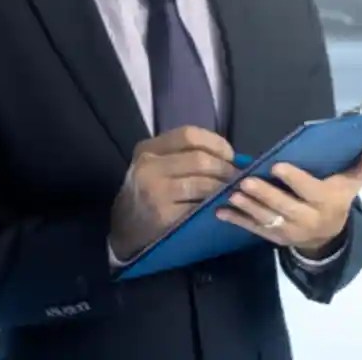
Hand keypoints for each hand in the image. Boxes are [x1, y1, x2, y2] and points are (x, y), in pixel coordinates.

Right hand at [109, 126, 238, 260]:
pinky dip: (214, 206)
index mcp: (148, 148)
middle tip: (237, 178)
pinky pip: (199, 206)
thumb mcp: (155, 165)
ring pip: (203, 183)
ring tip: (232, 192)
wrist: (124, 227)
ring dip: (223, 188)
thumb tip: (231, 156)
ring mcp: (155, 191)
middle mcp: (148, 166)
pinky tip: (219, 208)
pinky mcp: (163, 215)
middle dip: (225, 168)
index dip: (216, 143)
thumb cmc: (148, 192)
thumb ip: (183, 155)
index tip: (230, 155)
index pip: (189, 135)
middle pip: (200, 159)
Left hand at [217, 142, 361, 257]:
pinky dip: (237, 220)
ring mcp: (289, 231)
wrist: (328, 236)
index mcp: (325, 202)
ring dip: (247, 207)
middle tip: (245, 180)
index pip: (308, 190)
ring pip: (266, 219)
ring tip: (232, 193)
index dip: (293, 179)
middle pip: (284, 206)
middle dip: (264, 194)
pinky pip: (254, 230)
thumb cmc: (337, 199)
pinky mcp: (274, 237)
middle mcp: (307, 219)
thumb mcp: (352, 183)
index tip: (276, 165)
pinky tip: (220, 210)